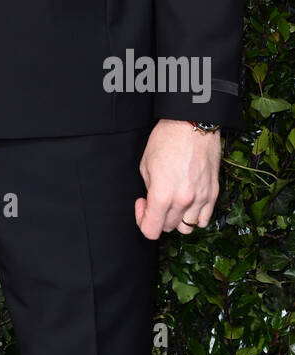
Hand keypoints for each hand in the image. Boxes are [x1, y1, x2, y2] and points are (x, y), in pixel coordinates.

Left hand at [134, 118, 220, 239]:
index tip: (142, 204)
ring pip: (188, 227)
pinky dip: (195, 216)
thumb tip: (152, 203)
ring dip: (177, 219)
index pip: (151, 230)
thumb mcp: (146, 164)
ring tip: (173, 203)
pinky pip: (205, 219)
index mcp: (163, 195)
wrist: (192, 124)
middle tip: (154, 199)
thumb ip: (149, 190)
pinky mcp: (213, 193)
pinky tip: (188, 203)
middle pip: (168, 228)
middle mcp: (184, 201)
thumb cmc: (166, 139)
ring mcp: (201, 198)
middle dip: (158, 217)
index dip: (142, 221)